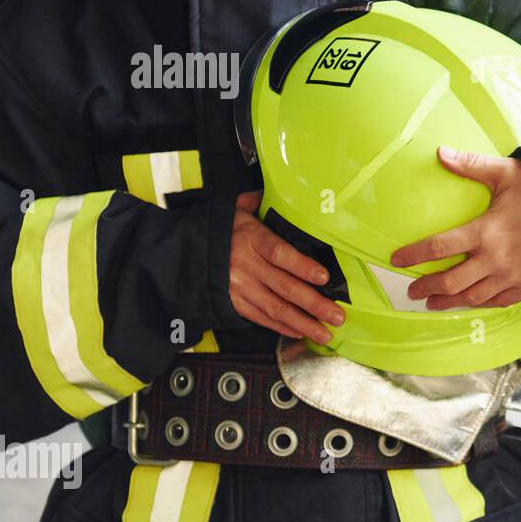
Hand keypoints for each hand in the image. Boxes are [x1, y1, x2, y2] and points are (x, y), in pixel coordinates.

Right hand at [228, 191, 344, 342]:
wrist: (182, 250)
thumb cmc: (220, 227)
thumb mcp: (237, 207)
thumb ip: (260, 201)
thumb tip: (284, 187)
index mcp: (250, 238)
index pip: (279, 253)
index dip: (302, 266)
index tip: (325, 277)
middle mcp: (245, 265)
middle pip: (284, 287)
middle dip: (314, 304)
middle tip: (338, 317)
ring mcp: (238, 287)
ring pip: (275, 308)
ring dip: (303, 323)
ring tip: (325, 334)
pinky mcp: (233, 302)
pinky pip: (260, 318)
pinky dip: (282, 327)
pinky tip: (301, 331)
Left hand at [391, 147, 520, 309]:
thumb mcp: (507, 173)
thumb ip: (471, 165)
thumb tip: (439, 152)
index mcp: (485, 232)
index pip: (437, 248)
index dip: (413, 255)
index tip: (397, 260)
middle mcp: (495, 260)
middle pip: (450, 282)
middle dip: (427, 288)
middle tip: (413, 291)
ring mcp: (512, 278)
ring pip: (471, 298)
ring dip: (448, 302)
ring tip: (433, 303)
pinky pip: (496, 303)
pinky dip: (478, 304)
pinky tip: (469, 302)